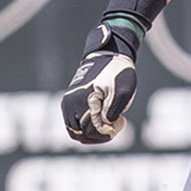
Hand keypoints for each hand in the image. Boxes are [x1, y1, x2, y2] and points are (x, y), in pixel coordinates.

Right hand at [60, 23, 139, 143]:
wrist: (107, 56)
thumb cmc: (117, 73)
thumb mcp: (122, 91)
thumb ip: (111, 111)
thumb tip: (103, 126)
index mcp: (84, 99)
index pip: (93, 129)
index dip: (108, 131)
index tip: (122, 120)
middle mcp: (71, 103)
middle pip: (82, 134)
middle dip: (101, 134)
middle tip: (116, 123)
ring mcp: (67, 103)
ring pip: (75, 132)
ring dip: (92, 134)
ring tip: (108, 125)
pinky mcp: (68, 103)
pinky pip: (73, 125)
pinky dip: (85, 129)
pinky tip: (101, 122)